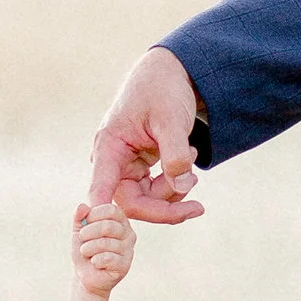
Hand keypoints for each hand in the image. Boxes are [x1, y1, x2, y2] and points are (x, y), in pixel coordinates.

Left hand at [70, 200, 136, 299]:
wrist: (86, 275)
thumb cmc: (85, 250)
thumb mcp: (78, 231)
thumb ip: (79, 217)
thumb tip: (82, 206)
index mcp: (120, 221)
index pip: (111, 210)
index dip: (94, 215)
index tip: (84, 223)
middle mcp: (128, 234)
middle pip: (108, 226)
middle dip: (88, 233)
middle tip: (82, 240)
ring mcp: (129, 250)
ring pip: (106, 243)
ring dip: (88, 248)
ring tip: (86, 253)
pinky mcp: (125, 266)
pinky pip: (107, 258)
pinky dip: (95, 260)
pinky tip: (95, 263)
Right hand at [88, 45, 204, 225]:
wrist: (169, 73)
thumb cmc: (163, 90)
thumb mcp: (171, 119)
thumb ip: (175, 154)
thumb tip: (181, 188)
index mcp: (109, 147)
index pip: (102, 189)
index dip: (104, 212)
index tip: (107, 227)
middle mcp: (113, 162)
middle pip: (132, 203)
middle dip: (166, 206)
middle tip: (198, 207)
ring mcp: (126, 167)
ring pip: (147, 200)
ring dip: (175, 190)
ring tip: (192, 155)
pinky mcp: (140, 168)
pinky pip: (156, 190)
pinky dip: (176, 181)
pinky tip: (189, 154)